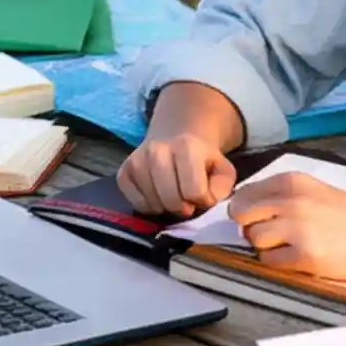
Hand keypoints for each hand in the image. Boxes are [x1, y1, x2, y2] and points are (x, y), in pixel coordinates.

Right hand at [116, 134, 236, 217]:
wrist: (175, 137)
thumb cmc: (202, 160)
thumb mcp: (222, 169)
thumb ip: (222, 187)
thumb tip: (207, 202)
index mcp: (186, 146)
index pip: (194, 191)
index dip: (202, 200)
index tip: (203, 195)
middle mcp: (157, 150)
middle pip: (171, 200)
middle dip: (183, 207)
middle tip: (187, 200)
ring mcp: (137, 160)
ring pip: (153, 204)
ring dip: (166, 207)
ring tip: (173, 195)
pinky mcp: (123, 172)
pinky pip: (136, 204)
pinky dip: (149, 207)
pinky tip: (158, 196)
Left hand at [228, 172, 345, 281]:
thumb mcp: (315, 192)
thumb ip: (281, 196)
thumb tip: (241, 212)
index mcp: (293, 181)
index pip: (243, 194)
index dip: (246, 210)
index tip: (260, 219)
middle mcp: (292, 200)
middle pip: (241, 215)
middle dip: (252, 227)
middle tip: (275, 235)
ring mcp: (298, 228)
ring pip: (254, 239)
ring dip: (268, 247)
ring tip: (294, 246)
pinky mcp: (306, 256)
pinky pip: (270, 262)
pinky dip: (281, 264)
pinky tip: (304, 258)